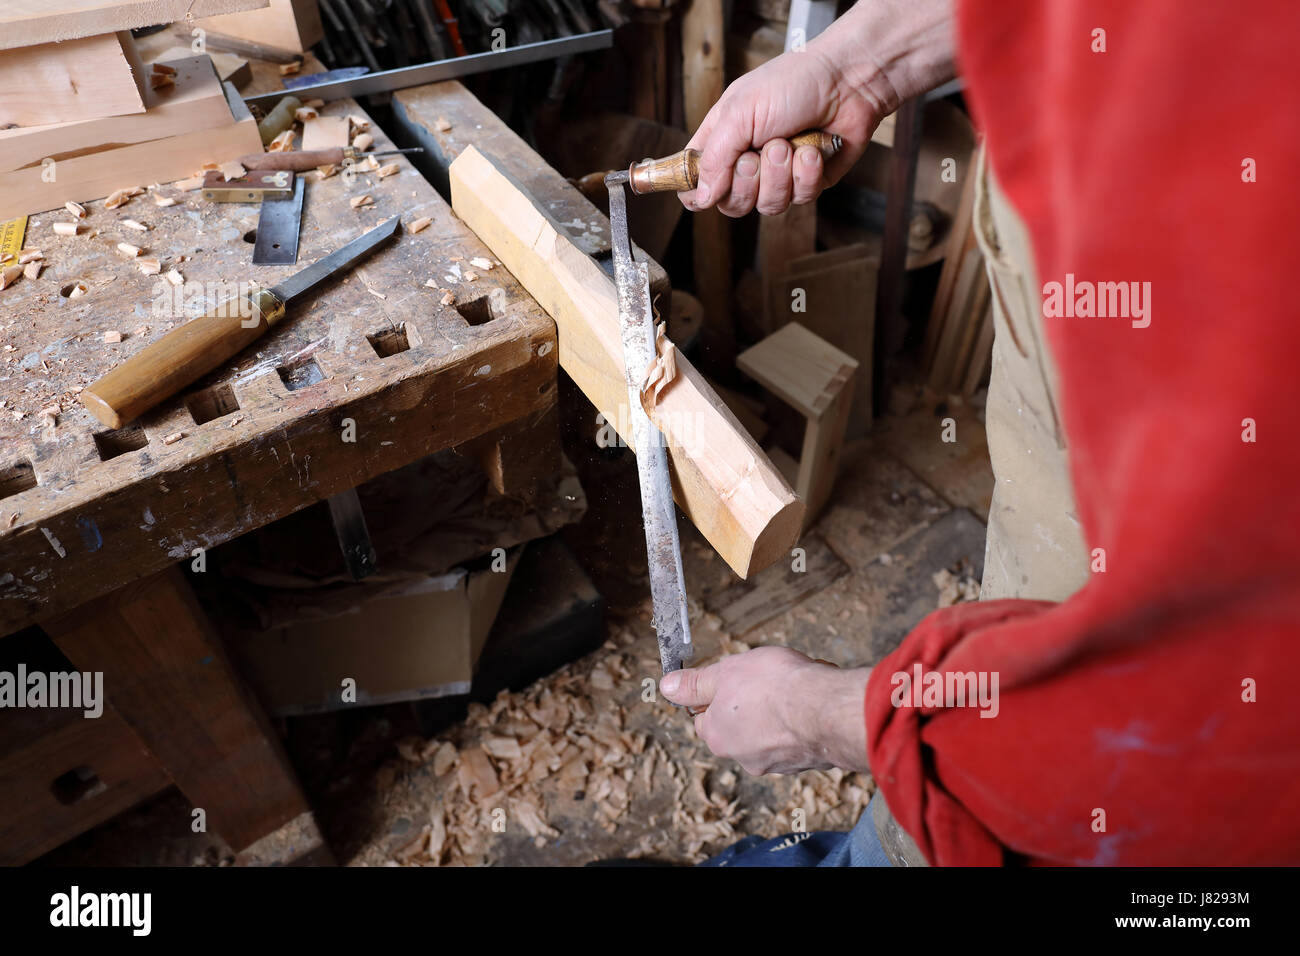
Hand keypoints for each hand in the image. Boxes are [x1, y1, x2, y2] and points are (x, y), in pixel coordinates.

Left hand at [659, 646, 871, 775]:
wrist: (825, 709)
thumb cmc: (774, 687)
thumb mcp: (724, 673)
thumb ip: (695, 683)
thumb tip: (667, 687)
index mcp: (717, 735)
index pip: (704, 717)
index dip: (716, 694)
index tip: (732, 679)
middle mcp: (742, 757)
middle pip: (739, 723)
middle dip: (752, 700)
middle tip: (769, 677)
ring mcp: (776, 763)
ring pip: (771, 729)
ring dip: (780, 709)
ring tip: (796, 686)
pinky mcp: (805, 762)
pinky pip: (798, 736)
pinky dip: (802, 720)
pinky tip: (812, 701)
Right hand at [680, 0, 955, 216]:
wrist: (848, 81)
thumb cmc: (793, 83)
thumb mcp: (741, 111)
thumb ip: (715, 157)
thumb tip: (700, 198)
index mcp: (721, 141)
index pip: (695, 182)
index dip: (697, 193)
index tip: (706, 190)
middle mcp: (746, 162)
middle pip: (731, 203)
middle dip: (747, 183)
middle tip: (757, 154)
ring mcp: (778, 176)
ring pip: (767, 206)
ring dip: (779, 176)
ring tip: (790, 145)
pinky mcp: (807, 183)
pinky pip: (799, 199)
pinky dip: (806, 175)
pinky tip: (812, 150)